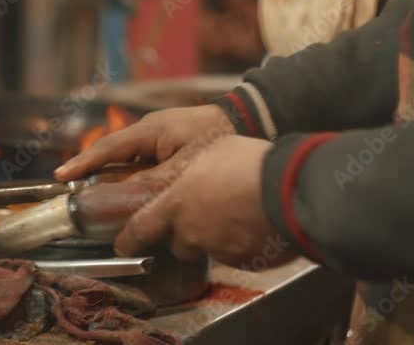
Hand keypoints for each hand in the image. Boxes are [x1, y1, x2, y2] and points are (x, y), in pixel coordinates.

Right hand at [54, 105, 234, 181]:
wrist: (249, 119)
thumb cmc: (215, 137)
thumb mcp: (183, 164)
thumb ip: (154, 183)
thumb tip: (129, 203)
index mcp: (148, 130)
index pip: (107, 149)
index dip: (83, 164)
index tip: (61, 176)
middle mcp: (149, 131)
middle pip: (114, 155)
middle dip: (94, 173)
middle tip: (75, 192)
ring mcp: (160, 137)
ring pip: (129, 160)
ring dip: (116, 178)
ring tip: (100, 198)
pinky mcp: (171, 144)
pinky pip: (145, 162)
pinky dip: (136, 177)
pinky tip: (134, 194)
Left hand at [114, 136, 295, 267]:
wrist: (292, 189)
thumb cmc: (248, 163)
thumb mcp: (205, 152)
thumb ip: (183, 172)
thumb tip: (175, 181)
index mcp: (176, 204)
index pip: (140, 229)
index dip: (127, 239)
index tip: (122, 245)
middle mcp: (192, 232)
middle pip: (176, 241)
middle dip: (182, 232)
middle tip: (200, 213)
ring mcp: (219, 250)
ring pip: (206, 248)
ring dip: (211, 236)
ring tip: (232, 213)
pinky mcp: (245, 261)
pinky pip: (234, 254)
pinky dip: (238, 243)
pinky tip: (251, 223)